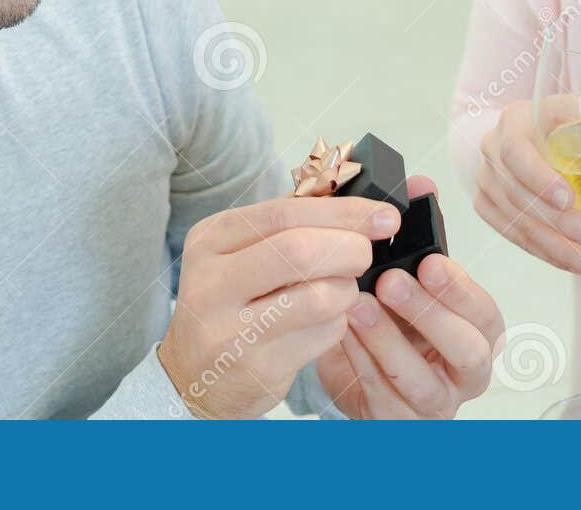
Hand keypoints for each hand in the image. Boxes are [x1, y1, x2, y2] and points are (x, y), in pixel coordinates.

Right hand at [158, 193, 400, 417]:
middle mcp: (212, 282)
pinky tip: (323, 322)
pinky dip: (338, 323)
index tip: (385, 215)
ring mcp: (232, 330)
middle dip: (352, 247)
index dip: (344, 211)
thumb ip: (289, 224)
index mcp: (211, 239)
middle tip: (368, 252)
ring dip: (347, 290)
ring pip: (320, 296)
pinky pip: (324, 334)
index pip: (286, 213)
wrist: (195, 376)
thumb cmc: (231, 302)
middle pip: (301, 251)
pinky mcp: (258, 367)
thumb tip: (358, 204)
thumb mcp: (240, 253)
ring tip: (340, 290)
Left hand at [316, 175, 504, 417]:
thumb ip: (417, 230)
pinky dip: (359, 365)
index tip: (430, 262)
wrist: (361, 369)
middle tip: (389, 281)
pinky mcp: (396, 423)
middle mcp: (465, 373)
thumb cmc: (396, 318)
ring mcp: (433, 404)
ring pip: (420, 383)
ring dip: (386, 342)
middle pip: (468, 353)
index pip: (487, 316)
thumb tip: (420, 181)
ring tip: (355, 305)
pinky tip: (338, 335)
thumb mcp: (410, 275)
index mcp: (477, 332)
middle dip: (429, 316)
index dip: (462, 291)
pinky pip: (380, 399)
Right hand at [473, 96, 580, 276]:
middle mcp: (493, 151)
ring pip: (518, 225)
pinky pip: (516, 238)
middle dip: (561, 226)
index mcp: (516, 121)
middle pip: (520, 196)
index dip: (539, 178)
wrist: (522, 130)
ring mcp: (487, 181)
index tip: (569, 199)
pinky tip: (577, 265)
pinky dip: (547, 254)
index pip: (517, 152)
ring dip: (559, 250)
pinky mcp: (487, 206)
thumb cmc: (566, 119)